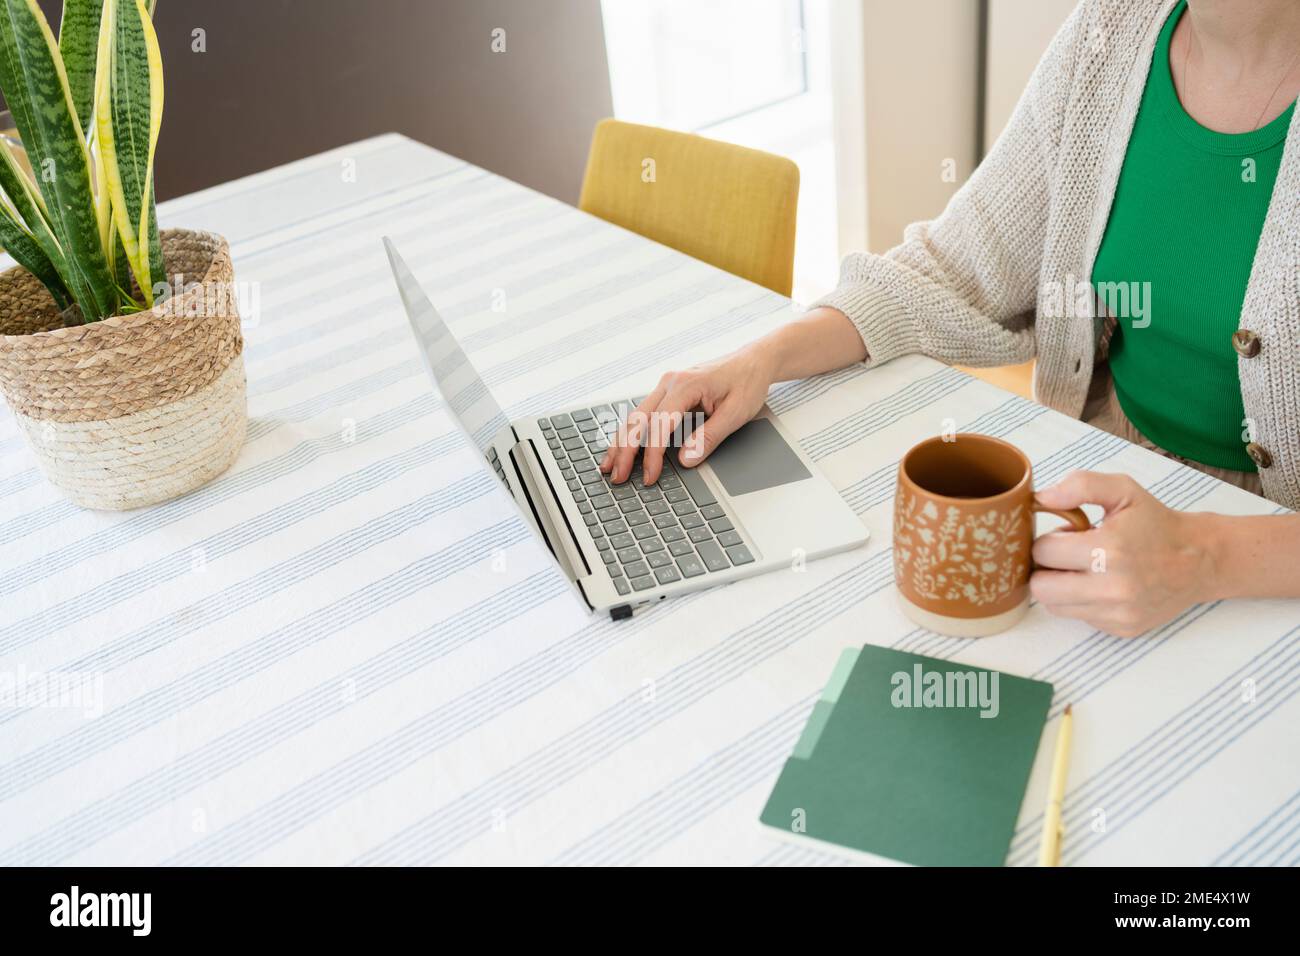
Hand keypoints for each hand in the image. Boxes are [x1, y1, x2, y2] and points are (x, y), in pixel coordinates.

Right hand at [600, 344, 775, 484]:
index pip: (660, 424)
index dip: (653, 454)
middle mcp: (670, 382)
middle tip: (618, 477)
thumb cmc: (747, 382)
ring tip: (609, 466)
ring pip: (635, 416)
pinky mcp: (668, 391)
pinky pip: (644, 413)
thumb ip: (709, 437)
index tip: (651, 475)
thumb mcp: (736, 413)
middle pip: (638, 419)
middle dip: (625, 450)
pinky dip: (631, 432)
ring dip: (621, 442)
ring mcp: (666, 384)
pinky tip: (622, 447)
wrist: (753, 361)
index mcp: (686, 384)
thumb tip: (686, 460)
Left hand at [1029, 471, 1216, 636]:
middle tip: (1066, 556)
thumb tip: (1042, 498)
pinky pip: (1079, 617)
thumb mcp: (1122, 490)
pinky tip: (1101, 585)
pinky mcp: (1122, 628)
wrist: (1199, 559)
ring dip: (1060, 587)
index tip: (1068, 536)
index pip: (1043, 552)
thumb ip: (1080, 485)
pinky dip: (1081, 602)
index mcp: (1109, 549)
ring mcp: (1117, 612)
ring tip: (1084, 569)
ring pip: (1054, 606)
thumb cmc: (1156, 523)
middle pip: (1040, 587)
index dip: (1049, 540)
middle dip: (1046, 568)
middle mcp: (1113, 587)